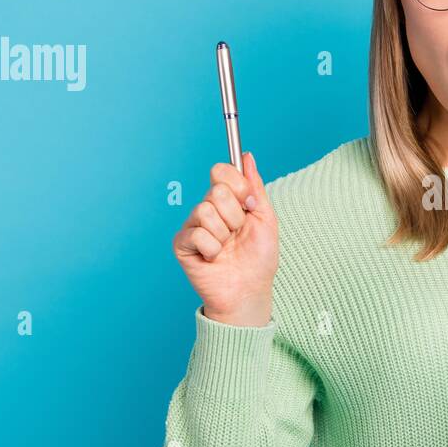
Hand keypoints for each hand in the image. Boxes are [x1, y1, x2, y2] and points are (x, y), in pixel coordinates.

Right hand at [172, 151, 277, 326]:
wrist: (250, 290)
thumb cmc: (259, 258)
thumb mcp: (265, 218)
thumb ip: (255, 186)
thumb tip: (247, 156)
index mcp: (227, 200)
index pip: (221, 172)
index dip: (238, 186)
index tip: (250, 204)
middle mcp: (207, 209)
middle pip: (215, 191)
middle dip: (235, 215)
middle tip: (238, 232)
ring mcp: (193, 226)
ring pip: (206, 212)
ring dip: (225, 234)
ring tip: (227, 248)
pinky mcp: (182, 244)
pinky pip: (198, 234)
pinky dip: (213, 248)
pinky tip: (214, 258)